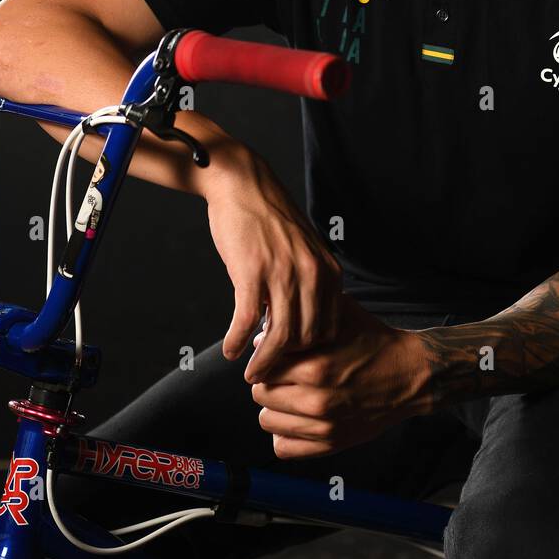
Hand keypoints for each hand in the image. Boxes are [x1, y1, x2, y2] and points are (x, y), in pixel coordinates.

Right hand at [204, 142, 343, 371]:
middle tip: (270, 370)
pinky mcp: (252, 273)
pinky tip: (230, 350)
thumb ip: (310, 283)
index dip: (310, 351)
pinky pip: (247, 322)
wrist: (244, 185)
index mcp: (328, 271)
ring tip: (251, 373)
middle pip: (307, 339)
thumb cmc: (270, 218)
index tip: (292, 359)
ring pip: (280, 338)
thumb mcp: (305, 250)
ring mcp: (283, 275)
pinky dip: (237, 342)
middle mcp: (311, 275)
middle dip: (289, 361)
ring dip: (264, 362)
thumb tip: (303, 321)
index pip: (329, 329)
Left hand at [246, 294, 428, 458]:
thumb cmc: (373, 342)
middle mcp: (317, 401)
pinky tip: (296, 418)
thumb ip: (300, 321)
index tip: (274, 356)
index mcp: (316, 367)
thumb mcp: (340, 317)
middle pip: (260, 394)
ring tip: (290, 396)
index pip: (262, 367)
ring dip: (274, 407)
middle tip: (282, 375)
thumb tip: (263, 332)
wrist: (409, 375)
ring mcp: (324, 427)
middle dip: (268, 381)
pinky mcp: (331, 445)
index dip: (265, 358)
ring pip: (267, 421)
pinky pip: (283, 448)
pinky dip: (284, 434)